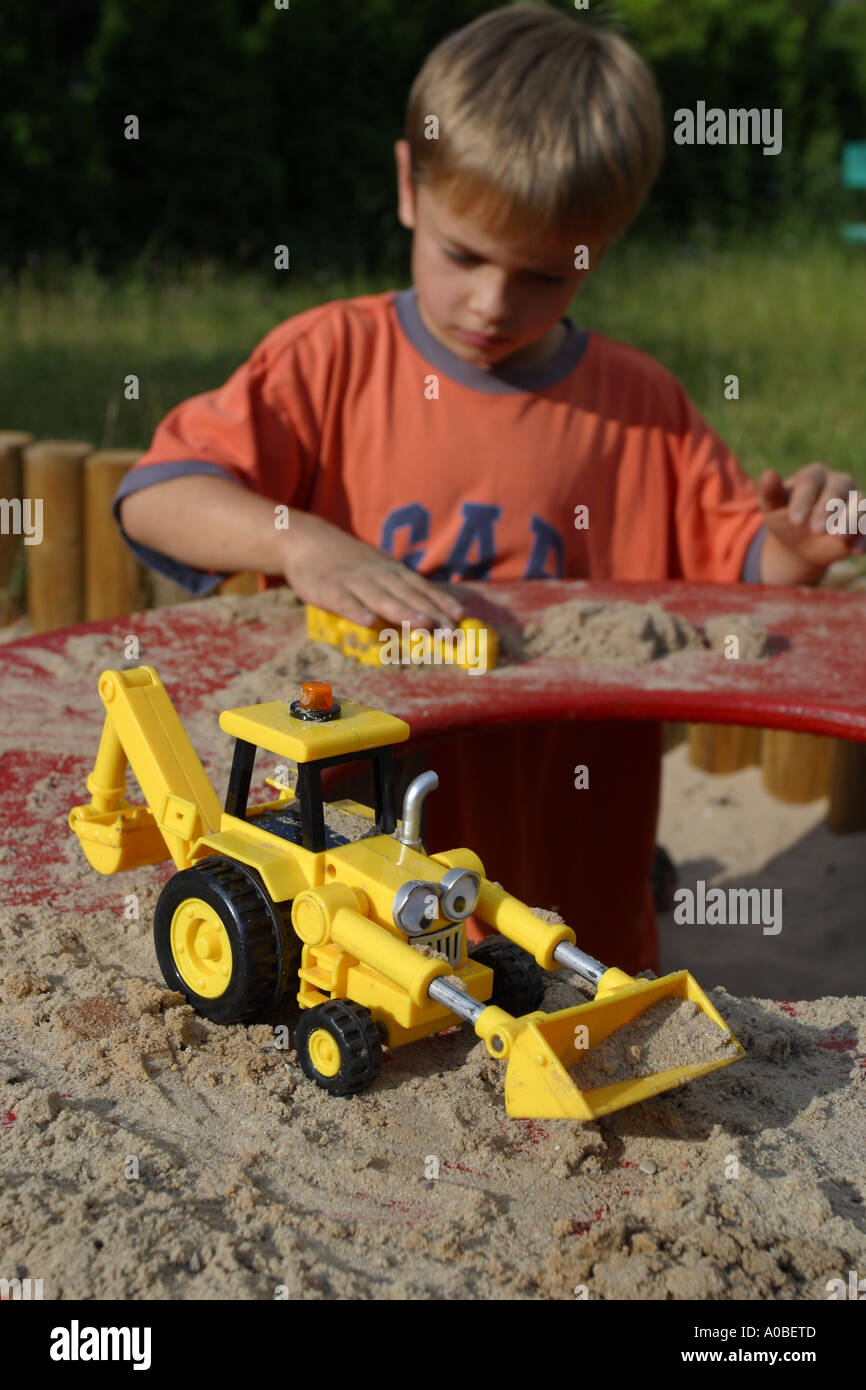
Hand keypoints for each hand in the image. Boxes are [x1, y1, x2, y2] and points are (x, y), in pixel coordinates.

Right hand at [277, 512, 465, 629]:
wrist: (307, 540)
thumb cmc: (349, 561)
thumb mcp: (378, 567)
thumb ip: (399, 587)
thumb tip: (430, 610)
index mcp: (391, 571)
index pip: (421, 588)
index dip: (441, 603)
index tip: (460, 619)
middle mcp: (377, 575)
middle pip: (407, 596)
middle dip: (431, 614)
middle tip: (450, 632)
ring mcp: (353, 581)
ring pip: (381, 598)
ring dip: (403, 612)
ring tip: (423, 625)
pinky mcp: (328, 589)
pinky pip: (344, 602)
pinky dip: (356, 611)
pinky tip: (369, 623)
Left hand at [758, 464, 864, 569]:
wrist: (801, 542)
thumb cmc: (785, 518)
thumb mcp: (773, 508)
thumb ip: (771, 492)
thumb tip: (768, 474)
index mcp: (814, 475)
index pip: (811, 482)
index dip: (803, 501)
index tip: (795, 522)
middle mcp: (838, 482)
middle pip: (837, 490)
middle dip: (827, 510)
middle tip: (816, 531)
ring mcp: (855, 499)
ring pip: (860, 502)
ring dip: (851, 520)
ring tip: (839, 537)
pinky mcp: (864, 518)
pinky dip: (864, 537)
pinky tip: (856, 551)